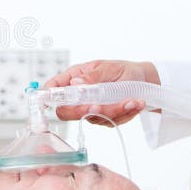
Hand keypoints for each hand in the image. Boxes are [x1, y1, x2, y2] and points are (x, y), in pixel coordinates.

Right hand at [44, 60, 159, 126]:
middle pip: (67, 112)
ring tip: (133, 100)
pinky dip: (125, 114)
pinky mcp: (103, 118)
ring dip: (115, 110)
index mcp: (74, 78)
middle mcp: (78, 95)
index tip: (47, 103)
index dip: (47, 97)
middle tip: (98, 106)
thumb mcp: (107, 68)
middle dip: (83, 110)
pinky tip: (135, 103)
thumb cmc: (122, 70)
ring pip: (93, 118)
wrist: (142, 81)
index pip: (53, 89)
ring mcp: (90, 108)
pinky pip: (110, 121)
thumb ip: (92, 76)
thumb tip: (75, 84)